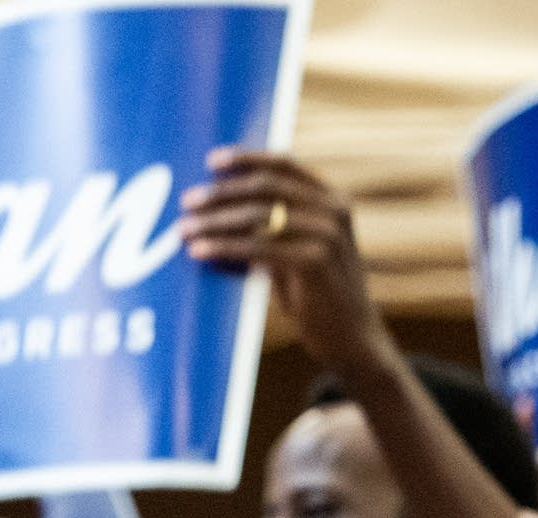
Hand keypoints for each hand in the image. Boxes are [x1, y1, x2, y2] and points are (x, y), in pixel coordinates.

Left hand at [178, 148, 400, 377]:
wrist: (353, 338)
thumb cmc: (318, 296)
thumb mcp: (299, 251)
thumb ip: (274, 227)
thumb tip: (219, 211)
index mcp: (333, 200)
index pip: (284, 165)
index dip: (247, 158)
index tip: (212, 161)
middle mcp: (334, 210)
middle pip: (265, 187)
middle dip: (221, 193)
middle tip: (187, 202)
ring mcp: (328, 234)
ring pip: (257, 215)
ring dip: (215, 221)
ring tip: (184, 229)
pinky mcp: (315, 262)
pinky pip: (258, 247)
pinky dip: (224, 247)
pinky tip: (200, 251)